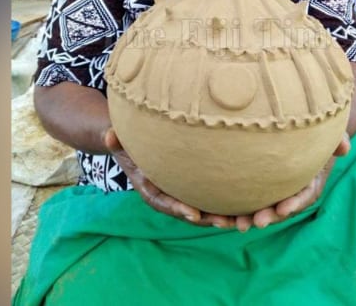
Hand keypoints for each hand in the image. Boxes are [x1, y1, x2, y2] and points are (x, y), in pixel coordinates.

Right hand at [104, 129, 234, 227]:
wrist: (134, 148)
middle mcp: (167, 196)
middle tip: (227, 223)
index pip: (163, 202)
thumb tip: (109, 133)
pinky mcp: (193, 191)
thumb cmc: (129, 144)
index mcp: (150, 189)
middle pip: (188, 212)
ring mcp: (181, 195)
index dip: (178, 208)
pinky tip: (246, 206)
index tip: (193, 214)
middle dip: (207, 219)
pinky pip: (209, 201)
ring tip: (243, 222)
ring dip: (222, 217)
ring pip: (202, 210)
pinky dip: (225, 206)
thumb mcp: (120, 142)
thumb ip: (115, 140)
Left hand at [234, 134, 350, 231]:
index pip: (305, 196)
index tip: (283, 209)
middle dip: (268, 216)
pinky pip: (245, 201)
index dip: (295, 203)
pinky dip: (232, 209)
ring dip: (246, 218)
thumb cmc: (315, 132)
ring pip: (261, 209)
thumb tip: (345, 147)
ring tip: (232, 224)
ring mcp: (274, 191)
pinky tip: (215, 214)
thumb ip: (338, 139)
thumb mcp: (328, 135)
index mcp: (310, 182)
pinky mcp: (256, 188)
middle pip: (281, 208)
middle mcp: (292, 191)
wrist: (299, 131)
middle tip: (254, 222)